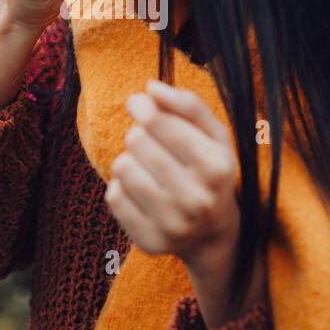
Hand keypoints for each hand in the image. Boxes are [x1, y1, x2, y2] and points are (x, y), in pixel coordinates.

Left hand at [106, 79, 266, 329]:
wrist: (213, 232)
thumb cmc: (210, 171)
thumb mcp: (214, 135)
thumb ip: (188, 105)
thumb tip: (151, 88)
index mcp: (217, 167)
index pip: (160, 122)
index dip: (143, 106)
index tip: (139, 102)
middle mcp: (197, 199)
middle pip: (137, 141)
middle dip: (139, 134)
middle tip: (149, 142)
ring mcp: (172, 225)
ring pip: (122, 167)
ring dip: (129, 160)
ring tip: (147, 167)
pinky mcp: (149, 241)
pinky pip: (113, 197)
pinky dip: (122, 187)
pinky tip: (141, 191)